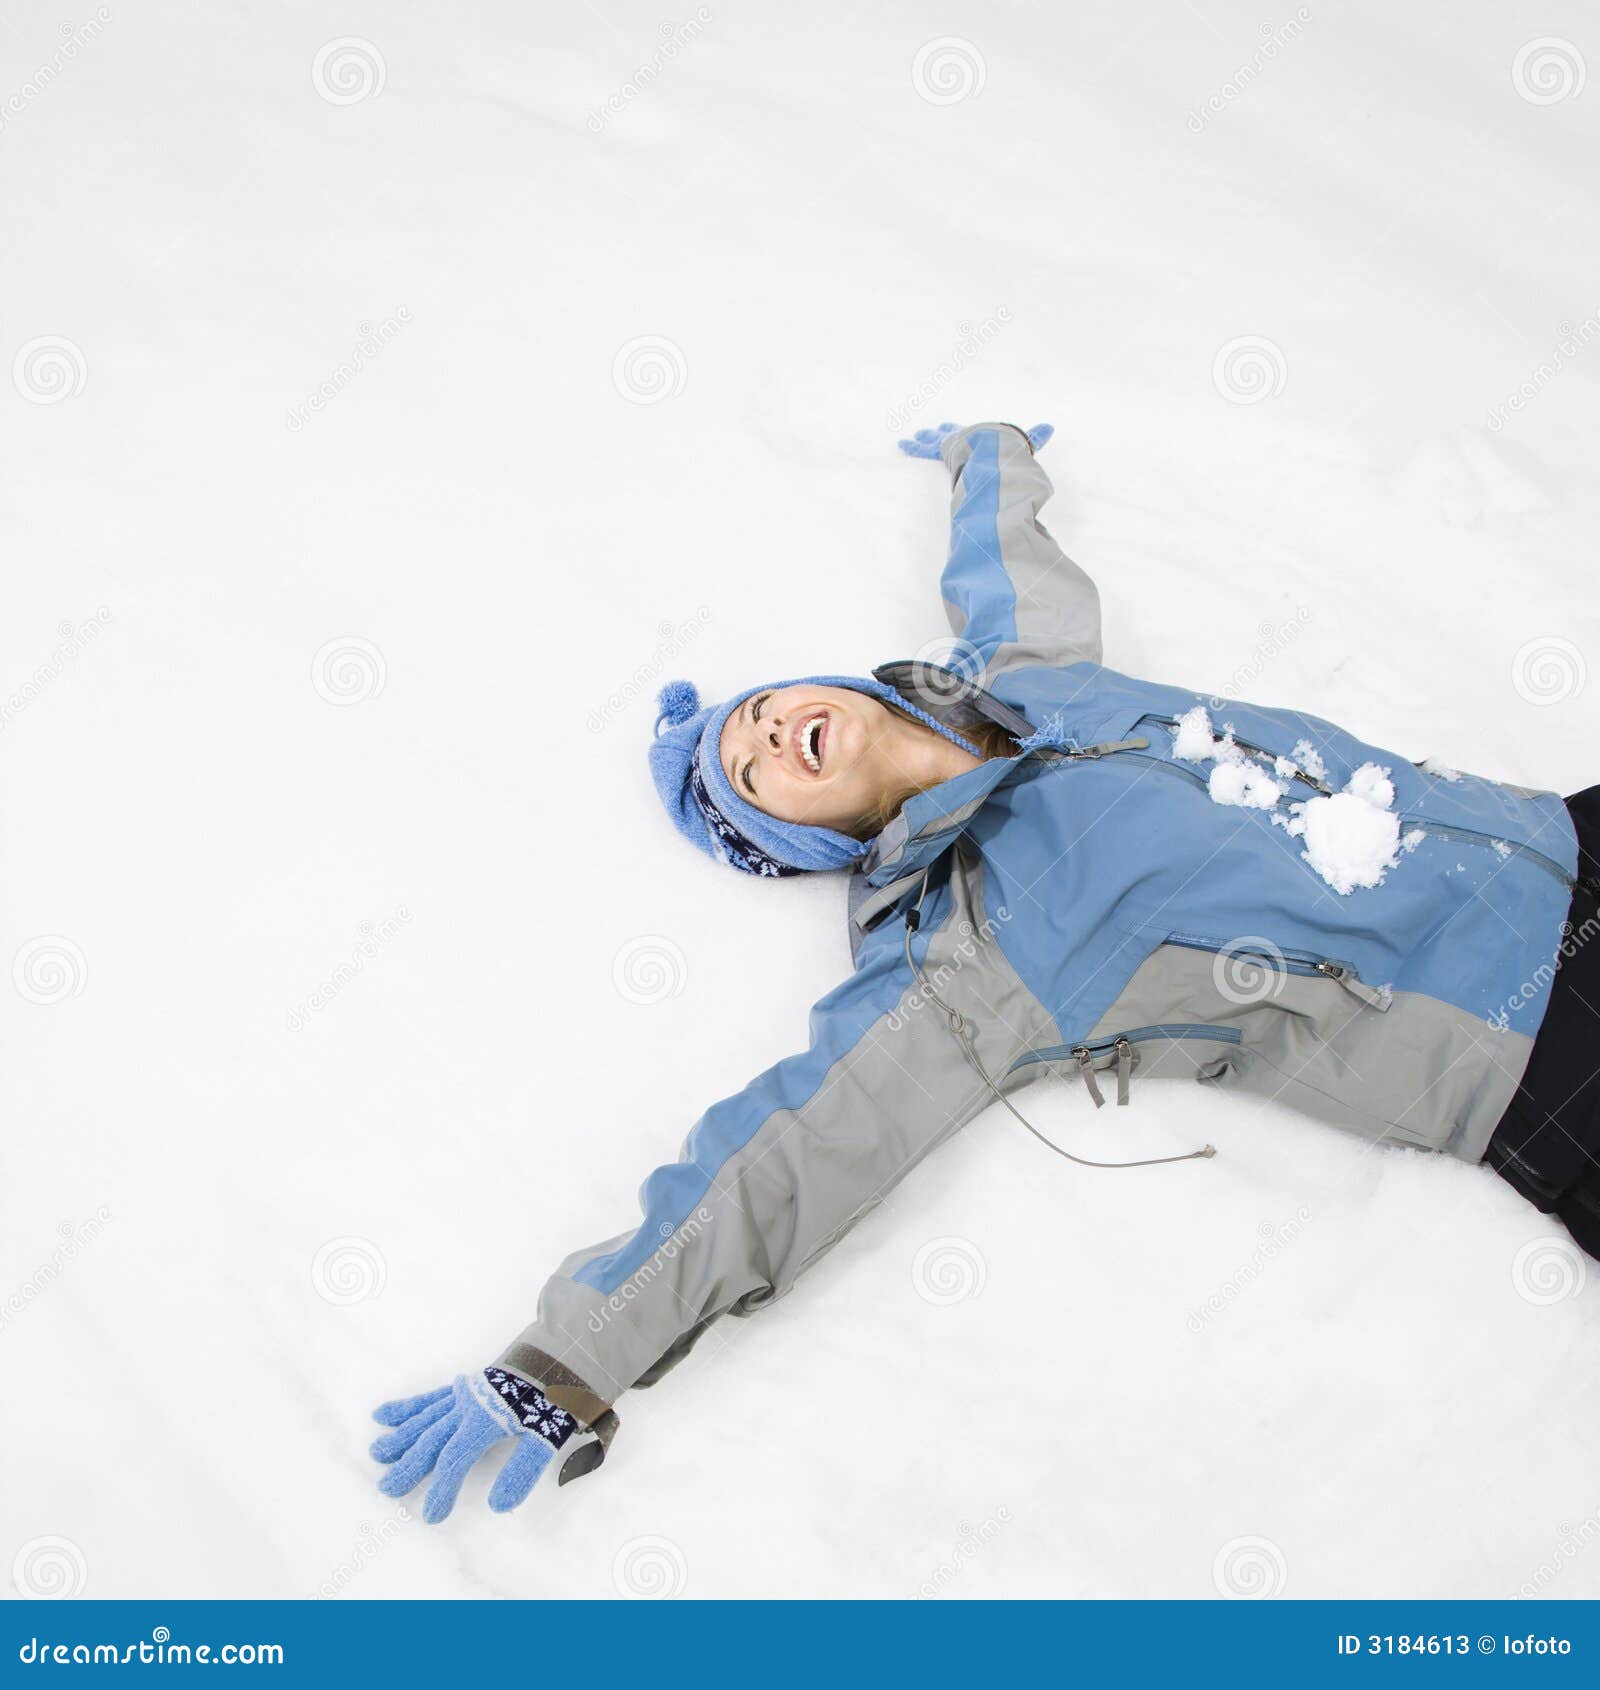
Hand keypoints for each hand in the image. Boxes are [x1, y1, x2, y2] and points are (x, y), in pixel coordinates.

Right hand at [370, 1368, 582, 1522]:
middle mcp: (468, 1407)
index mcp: (484, 1420)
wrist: (564, 1347)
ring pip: (426, 1418)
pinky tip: (387, 1413)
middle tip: (387, 1488)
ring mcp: (466, 1393)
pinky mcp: (469, 1385)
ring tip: (378, 1452)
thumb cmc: (558, 1393)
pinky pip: (432, 1397)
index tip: (433, 1516)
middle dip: (409, 1465)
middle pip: (431, 1440)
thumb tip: (497, 1506)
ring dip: (402, 1436)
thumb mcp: (548, 1433)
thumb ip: (522, 1470)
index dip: (441, 1489)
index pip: (454, 1461)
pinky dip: (410, 1406)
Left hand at [896, 421, 1053, 457]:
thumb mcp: (1020, 443)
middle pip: (947, 433)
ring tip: (912, 439)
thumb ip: (1034, 438)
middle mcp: (962, 436)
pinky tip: (902, 444)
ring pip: (932, 440)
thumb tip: (1051, 427)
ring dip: (923, 439)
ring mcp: (948, 442)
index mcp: (978, 436)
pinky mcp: (938, 448)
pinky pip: (921, 449)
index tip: (953, 426)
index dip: (960, 430)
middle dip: (939, 433)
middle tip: (931, 431)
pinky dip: (912, 447)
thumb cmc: (1006, 445)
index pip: (968, 433)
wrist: (991, 443)